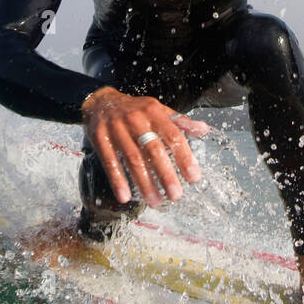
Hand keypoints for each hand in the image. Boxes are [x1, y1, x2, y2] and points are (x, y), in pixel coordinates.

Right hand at [80, 86, 209, 208]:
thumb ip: (179, 121)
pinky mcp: (100, 138)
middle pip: (153, 149)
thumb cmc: (135, 110)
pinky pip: (110, 162)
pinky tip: (125, 197)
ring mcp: (116, 128)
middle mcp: (135, 119)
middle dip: (166, 174)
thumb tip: (204, 130)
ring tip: (155, 202)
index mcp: (153, 111)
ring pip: (133, 159)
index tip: (193, 177)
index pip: (173, 135)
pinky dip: (117, 180)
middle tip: (175, 195)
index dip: (184, 157)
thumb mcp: (157, 110)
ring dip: (144, 183)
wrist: (101, 101)